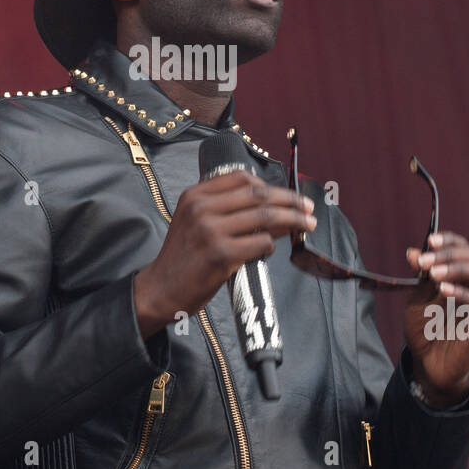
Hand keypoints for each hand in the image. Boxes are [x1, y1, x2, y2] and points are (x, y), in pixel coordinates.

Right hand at [133, 169, 315, 337]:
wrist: (160, 289)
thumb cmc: (182, 258)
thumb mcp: (193, 221)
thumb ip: (223, 209)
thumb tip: (272, 206)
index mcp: (194, 195)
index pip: (241, 179)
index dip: (270, 184)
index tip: (287, 194)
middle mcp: (201, 208)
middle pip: (258, 195)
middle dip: (290, 200)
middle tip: (308, 207)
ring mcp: (211, 231)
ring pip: (265, 217)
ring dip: (292, 220)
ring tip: (306, 224)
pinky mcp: (221, 255)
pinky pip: (261, 243)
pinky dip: (272, 245)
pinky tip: (271, 249)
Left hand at [402, 230, 468, 406]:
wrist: (428, 363)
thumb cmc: (425, 329)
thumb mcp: (417, 298)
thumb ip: (419, 277)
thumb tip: (412, 251)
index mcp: (464, 276)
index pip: (466, 248)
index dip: (451, 241)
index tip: (430, 241)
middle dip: (452, 253)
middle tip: (427, 260)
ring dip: (461, 268)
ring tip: (435, 274)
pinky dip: (463, 292)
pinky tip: (443, 290)